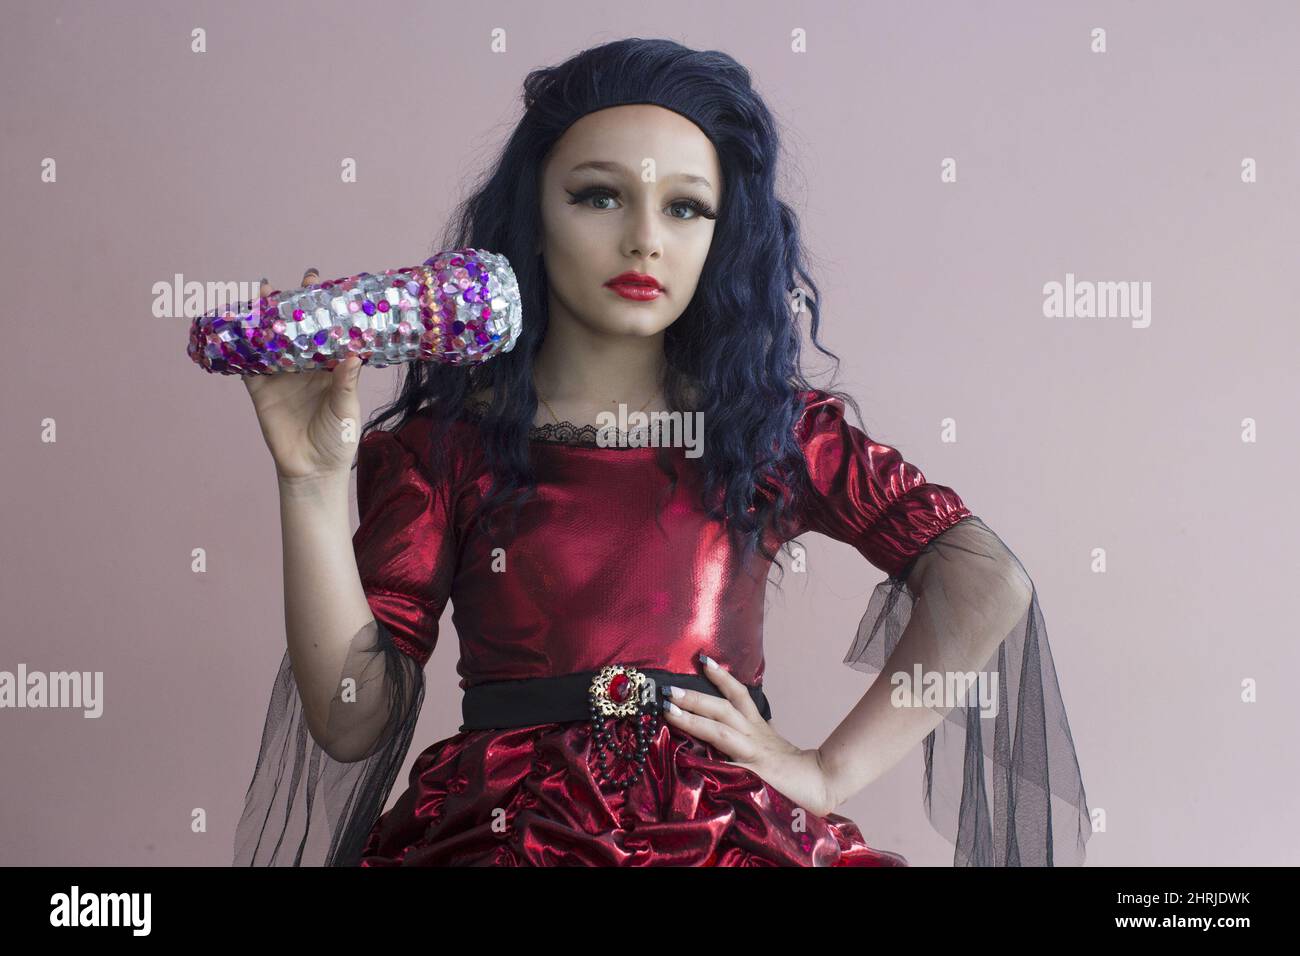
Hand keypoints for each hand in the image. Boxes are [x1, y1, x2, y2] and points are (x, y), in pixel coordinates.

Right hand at [243, 269, 364, 482]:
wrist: (312, 471)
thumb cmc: (338, 440)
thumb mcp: (347, 409)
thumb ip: (346, 382)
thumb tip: (354, 355)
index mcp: (330, 368)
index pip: (327, 333)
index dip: (325, 310)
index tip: (324, 284)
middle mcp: (305, 367)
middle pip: (295, 330)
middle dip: (291, 306)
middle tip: (288, 282)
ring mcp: (281, 377)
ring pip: (270, 341)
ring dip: (263, 319)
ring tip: (261, 293)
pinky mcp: (261, 390)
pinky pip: (247, 365)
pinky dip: (240, 348)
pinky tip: (234, 327)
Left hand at [662, 654, 840, 818]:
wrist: (821, 784)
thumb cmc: (791, 770)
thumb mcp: (767, 748)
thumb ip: (749, 739)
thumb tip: (724, 735)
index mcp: (757, 726)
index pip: (739, 695)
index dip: (721, 677)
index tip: (703, 660)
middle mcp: (754, 734)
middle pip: (724, 708)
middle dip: (696, 697)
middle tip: (669, 689)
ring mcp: (754, 752)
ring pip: (721, 729)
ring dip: (694, 718)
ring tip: (671, 709)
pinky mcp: (754, 772)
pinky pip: (728, 763)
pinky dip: (707, 759)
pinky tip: (685, 756)